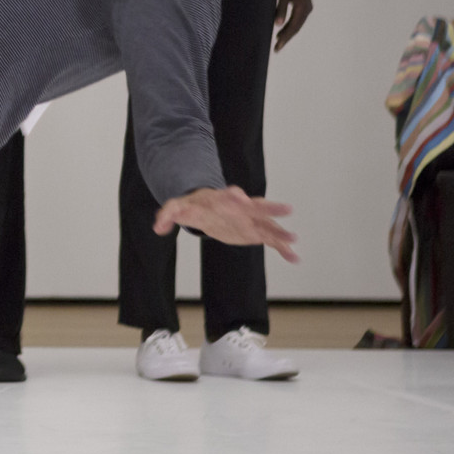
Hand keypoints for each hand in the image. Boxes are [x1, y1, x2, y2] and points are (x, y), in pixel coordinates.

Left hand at [154, 186, 298, 261]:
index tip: (241, 197)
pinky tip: (295, 257)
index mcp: (222, 199)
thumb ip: (168, 214)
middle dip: (271, 207)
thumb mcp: (178, 207)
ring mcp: (251, 219)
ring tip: (294, 239)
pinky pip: (272, 240)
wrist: (207, 209)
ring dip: (281, 231)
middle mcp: (242, 207)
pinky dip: (283, 248)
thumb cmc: (194, 207)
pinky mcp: (256, 232)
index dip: (236, 196)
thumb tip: (158, 228)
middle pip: (258, 205)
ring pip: (269, 224)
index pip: (230, 195)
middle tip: (287, 209)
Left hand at [274, 0, 312, 50]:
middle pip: (296, 27)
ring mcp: (307, 7)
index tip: (277, 46)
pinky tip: (283, 27)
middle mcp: (307, 9)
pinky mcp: (304, 4)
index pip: (293, 27)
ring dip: (288, 32)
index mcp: (302, 8)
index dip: (285, 38)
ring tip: (278, 40)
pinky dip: (290, 24)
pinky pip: (297, 18)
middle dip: (286, 38)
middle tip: (276, 48)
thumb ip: (281, 9)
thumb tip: (278, 25)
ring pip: (297, 23)